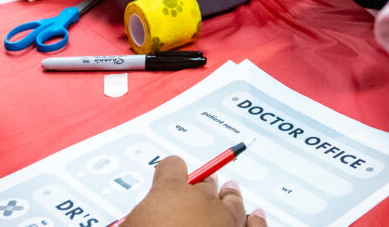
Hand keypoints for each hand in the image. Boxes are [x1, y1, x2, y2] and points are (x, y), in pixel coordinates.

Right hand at [121, 156, 265, 226]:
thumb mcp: (131, 225)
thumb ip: (138, 219)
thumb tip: (139, 221)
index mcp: (170, 192)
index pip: (172, 167)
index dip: (170, 172)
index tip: (168, 175)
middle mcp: (202, 200)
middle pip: (206, 182)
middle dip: (202, 183)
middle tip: (202, 184)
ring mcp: (225, 219)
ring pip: (232, 199)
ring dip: (230, 196)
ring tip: (231, 190)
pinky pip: (255, 225)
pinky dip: (257, 221)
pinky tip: (257, 216)